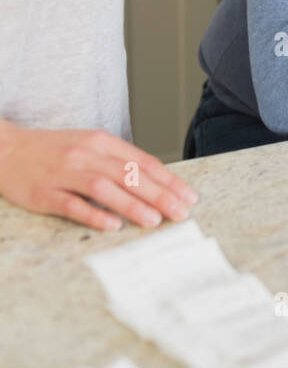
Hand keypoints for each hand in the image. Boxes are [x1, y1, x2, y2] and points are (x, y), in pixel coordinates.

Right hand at [0, 122, 198, 230]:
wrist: (5, 149)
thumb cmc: (53, 150)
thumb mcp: (89, 145)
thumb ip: (118, 161)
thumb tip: (155, 182)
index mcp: (100, 142)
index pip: (141, 161)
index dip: (168, 179)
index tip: (189, 196)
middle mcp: (85, 154)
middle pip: (128, 174)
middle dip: (159, 194)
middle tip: (181, 212)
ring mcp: (64, 173)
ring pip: (104, 188)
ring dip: (132, 205)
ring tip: (155, 220)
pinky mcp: (44, 193)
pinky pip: (72, 204)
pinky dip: (94, 215)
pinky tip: (113, 225)